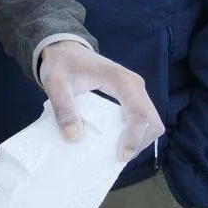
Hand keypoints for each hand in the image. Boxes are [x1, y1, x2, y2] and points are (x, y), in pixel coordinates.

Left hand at [38, 40, 163, 159]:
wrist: (65, 49)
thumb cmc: (61, 64)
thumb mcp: (55, 83)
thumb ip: (63, 108)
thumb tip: (73, 137)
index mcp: (121, 80)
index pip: (139, 113)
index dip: (134, 138)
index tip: (120, 156)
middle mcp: (135, 85)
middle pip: (152, 122)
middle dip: (140, 143)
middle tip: (117, 158)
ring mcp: (136, 91)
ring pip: (151, 123)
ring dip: (139, 141)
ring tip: (116, 153)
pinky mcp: (132, 97)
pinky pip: (142, 120)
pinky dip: (135, 135)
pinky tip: (117, 143)